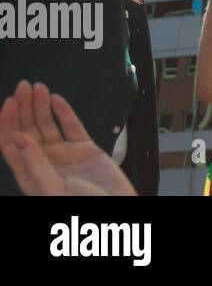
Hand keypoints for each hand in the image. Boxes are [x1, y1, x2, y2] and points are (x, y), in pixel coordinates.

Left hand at [0, 81, 135, 195]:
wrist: (116, 209)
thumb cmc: (83, 207)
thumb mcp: (53, 189)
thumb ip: (34, 164)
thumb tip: (16, 139)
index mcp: (31, 175)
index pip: (12, 144)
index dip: (9, 122)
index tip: (11, 103)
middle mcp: (44, 163)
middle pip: (28, 130)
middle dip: (24, 108)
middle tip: (23, 87)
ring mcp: (64, 155)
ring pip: (47, 125)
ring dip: (40, 106)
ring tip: (38, 87)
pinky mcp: (85, 149)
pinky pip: (71, 126)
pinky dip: (64, 112)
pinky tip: (56, 100)